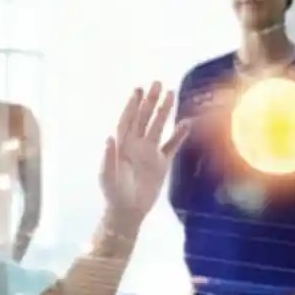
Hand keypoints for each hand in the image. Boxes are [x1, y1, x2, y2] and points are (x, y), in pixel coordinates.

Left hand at [100, 82, 191, 221]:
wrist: (128, 211)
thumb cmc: (114, 193)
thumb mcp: (107, 176)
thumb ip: (108, 157)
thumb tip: (109, 137)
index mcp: (122, 145)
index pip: (128, 120)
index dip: (132, 105)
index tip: (138, 90)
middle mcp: (135, 144)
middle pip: (143, 118)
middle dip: (150, 101)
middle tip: (157, 83)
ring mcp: (149, 152)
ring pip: (158, 127)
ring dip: (164, 112)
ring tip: (172, 94)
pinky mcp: (160, 163)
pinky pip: (171, 145)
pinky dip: (178, 135)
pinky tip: (186, 122)